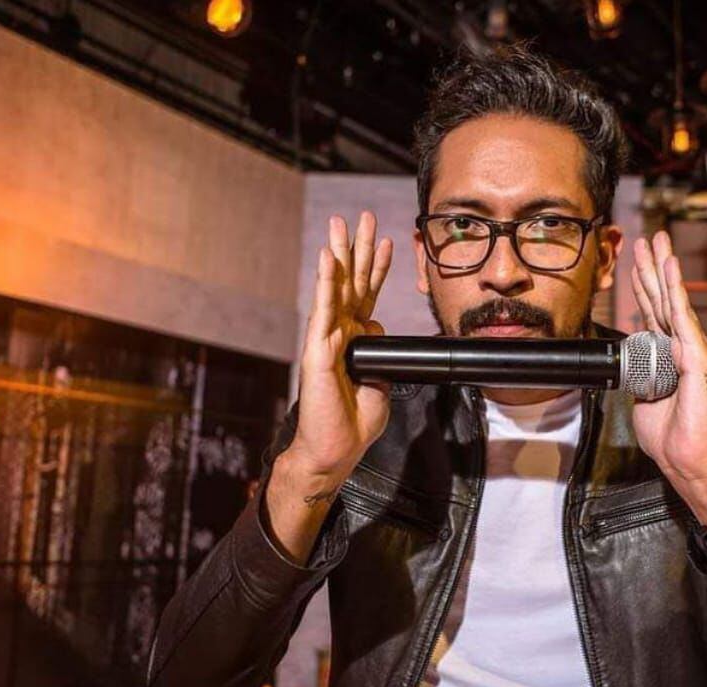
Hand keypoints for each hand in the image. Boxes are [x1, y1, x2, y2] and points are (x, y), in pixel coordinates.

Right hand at [282, 212, 393, 486]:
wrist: (335, 451)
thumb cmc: (353, 424)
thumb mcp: (381, 385)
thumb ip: (382, 357)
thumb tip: (380, 332)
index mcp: (357, 341)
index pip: (368, 295)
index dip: (378, 269)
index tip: (387, 242)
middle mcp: (340, 334)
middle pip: (351, 282)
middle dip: (357, 249)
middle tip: (361, 216)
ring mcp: (327, 340)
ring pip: (335, 289)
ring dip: (339, 255)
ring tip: (341, 225)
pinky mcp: (318, 352)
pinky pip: (323, 311)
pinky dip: (327, 283)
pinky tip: (329, 260)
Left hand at [629, 231, 706, 530]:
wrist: (690, 463)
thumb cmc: (672, 439)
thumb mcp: (644, 402)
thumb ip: (640, 379)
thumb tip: (629, 369)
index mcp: (670, 357)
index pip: (654, 315)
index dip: (643, 288)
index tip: (634, 262)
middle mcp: (684, 349)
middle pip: (663, 300)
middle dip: (653, 268)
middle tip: (648, 237)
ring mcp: (693, 351)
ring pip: (673, 302)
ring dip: (663, 270)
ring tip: (657, 241)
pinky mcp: (698, 360)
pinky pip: (683, 319)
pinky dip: (676, 292)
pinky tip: (671, 270)